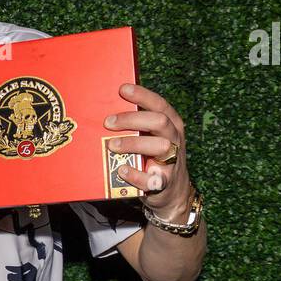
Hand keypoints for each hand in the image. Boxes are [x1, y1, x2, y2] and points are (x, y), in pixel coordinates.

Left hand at [104, 82, 193, 219]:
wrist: (170, 191)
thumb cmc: (152, 157)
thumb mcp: (149, 137)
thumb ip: (135, 124)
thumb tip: (106, 108)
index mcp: (170, 124)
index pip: (159, 104)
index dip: (142, 95)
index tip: (122, 89)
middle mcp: (174, 139)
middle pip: (159, 121)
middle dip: (132, 119)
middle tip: (108, 122)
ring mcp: (172, 160)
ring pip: (159, 146)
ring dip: (133, 144)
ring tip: (112, 146)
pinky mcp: (165, 182)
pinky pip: (153, 178)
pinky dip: (136, 174)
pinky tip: (122, 170)